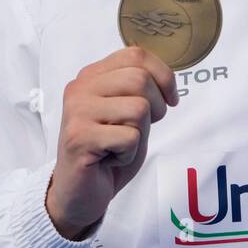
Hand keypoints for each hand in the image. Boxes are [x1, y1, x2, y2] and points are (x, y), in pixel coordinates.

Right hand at [45, 45, 178, 238]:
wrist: (78, 193)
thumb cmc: (107, 151)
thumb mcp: (127, 111)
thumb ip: (139, 88)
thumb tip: (166, 77)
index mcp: (92, 76)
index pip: (135, 55)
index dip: (163, 75)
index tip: (170, 99)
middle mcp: (80, 88)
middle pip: (140, 79)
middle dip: (155, 108)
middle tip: (139, 130)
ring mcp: (77, 112)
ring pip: (138, 108)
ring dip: (139, 134)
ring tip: (118, 145)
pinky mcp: (79, 138)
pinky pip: (129, 138)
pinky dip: (128, 154)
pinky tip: (109, 159)